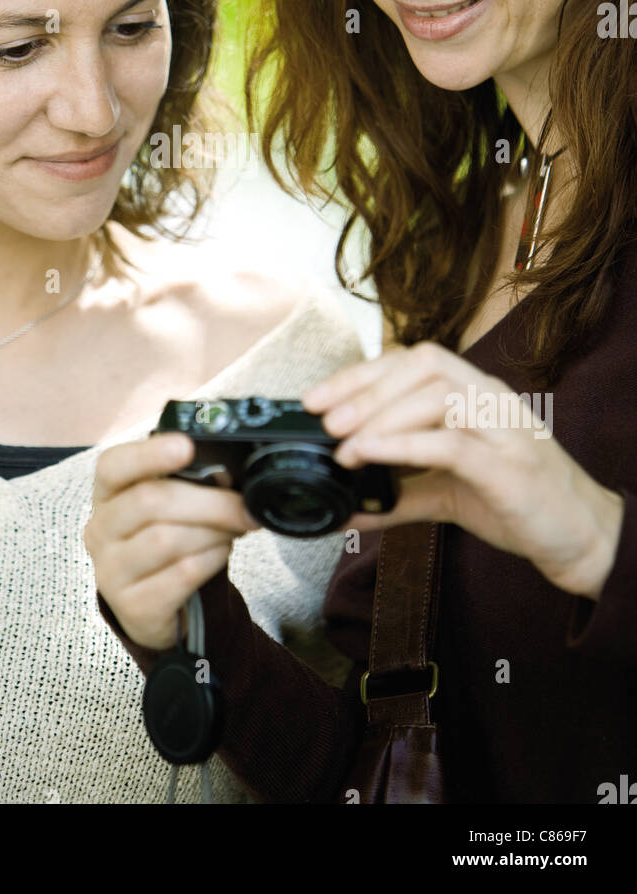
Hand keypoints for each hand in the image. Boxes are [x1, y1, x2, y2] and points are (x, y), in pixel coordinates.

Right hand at [84, 433, 259, 650]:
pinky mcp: (134, 607)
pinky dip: (211, 559)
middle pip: (151, 502)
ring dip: (213, 532)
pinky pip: (182, 574)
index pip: (113, 466)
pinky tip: (219, 553)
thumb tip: (225, 473)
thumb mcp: (165, 507)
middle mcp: (100, 531)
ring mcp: (111, 572)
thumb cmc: (164, 541)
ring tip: (233, 530)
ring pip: (168, 540)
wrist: (152, 606)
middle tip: (242, 507)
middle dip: (209, 502)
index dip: (148, 454)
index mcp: (107, 495)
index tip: (186, 446)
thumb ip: (185, 484)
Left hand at [303, 342, 623, 599]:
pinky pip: (453, 443)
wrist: (584, 539)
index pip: (412, 362)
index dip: (360, 374)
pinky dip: (405, 446)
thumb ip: (399, 493)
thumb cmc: (517, 504)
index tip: (316, 399)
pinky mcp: (512, 467)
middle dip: (365, 388)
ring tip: (344, 445)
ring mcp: (505, 429)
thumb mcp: (448, 493)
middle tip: (324, 421)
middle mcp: (491, 399)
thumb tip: (345, 505)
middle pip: (423, 366)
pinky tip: (373, 457)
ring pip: (438, 395)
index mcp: (475, 395)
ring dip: (382, 415)